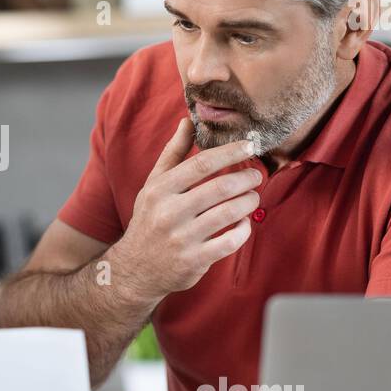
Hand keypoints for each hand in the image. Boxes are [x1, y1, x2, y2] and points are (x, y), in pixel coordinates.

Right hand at [108, 118, 261, 306]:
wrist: (134, 269)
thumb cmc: (149, 220)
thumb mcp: (153, 185)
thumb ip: (173, 153)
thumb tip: (188, 121)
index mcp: (160, 189)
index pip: (201, 163)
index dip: (230, 152)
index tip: (250, 146)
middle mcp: (169, 212)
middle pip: (220, 188)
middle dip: (246, 178)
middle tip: (256, 174)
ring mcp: (182, 238)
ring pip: (229, 213)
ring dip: (249, 201)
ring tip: (253, 196)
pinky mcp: (194, 260)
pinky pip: (230, 241)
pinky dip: (244, 229)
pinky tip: (244, 223)